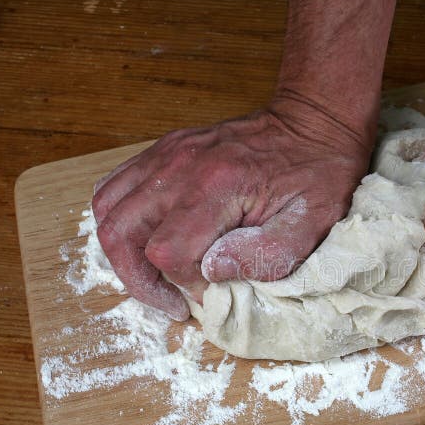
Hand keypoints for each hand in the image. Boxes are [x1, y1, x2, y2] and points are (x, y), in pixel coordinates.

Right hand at [92, 98, 370, 319]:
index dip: (182, 283)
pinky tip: (148, 239)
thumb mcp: (311, 223)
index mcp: (218, 185)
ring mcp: (167, 152)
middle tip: (168, 301)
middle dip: (137, 279)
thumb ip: (265, 254)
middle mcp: (181, 165)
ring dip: (121, 252)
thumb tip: (212, 273)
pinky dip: (120, 220)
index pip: (167, 250)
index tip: (210, 293)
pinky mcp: (165, 149)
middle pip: (119, 232)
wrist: (313, 122)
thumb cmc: (318, 174)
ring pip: (107, 209)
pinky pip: (116, 187)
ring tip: (155, 275)